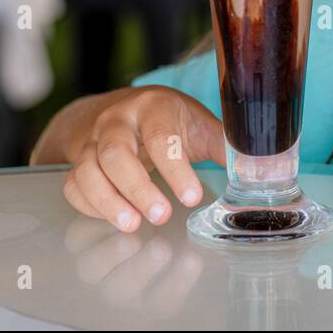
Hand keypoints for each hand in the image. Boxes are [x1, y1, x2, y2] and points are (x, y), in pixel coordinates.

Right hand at [57, 86, 225, 232]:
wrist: (121, 110)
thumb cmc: (168, 120)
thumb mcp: (198, 125)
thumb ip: (224, 146)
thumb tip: (257, 170)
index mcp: (153, 107)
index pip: (161, 136)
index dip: (175, 168)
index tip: (192, 197)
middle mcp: (117, 121)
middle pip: (116, 153)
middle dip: (138, 188)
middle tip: (160, 216)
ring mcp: (93, 141)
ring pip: (88, 170)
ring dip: (108, 201)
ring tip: (133, 226)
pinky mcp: (78, 162)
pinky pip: (74, 185)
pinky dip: (89, 206)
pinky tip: (114, 220)